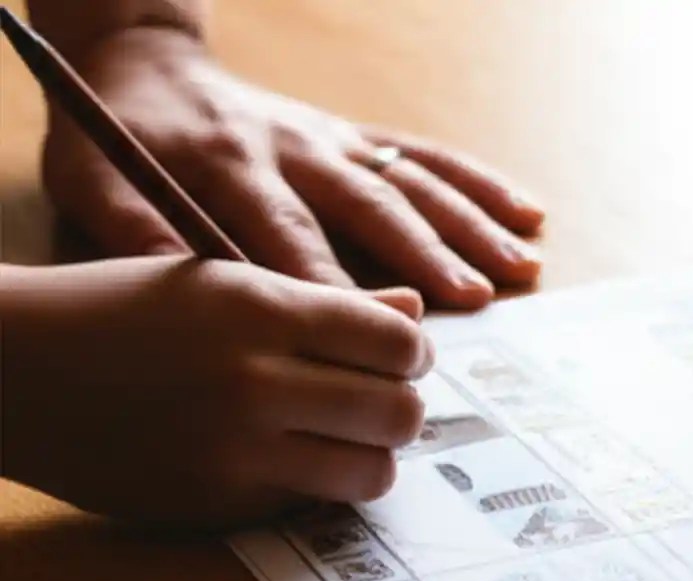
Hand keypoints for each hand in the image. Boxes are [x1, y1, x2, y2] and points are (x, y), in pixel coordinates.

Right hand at [2, 256, 432, 527]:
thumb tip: (414, 314)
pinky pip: (308, 502)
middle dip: (404, 406)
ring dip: (373, 455)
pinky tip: (287, 455)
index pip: (397, 343)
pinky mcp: (213, 504)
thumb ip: (326, 303)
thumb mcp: (220, 281)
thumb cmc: (118, 309)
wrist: (10, 369)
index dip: (413, 351)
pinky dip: (316, 482)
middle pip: (399, 413)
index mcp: (261, 309)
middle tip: (381, 397)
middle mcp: (255, 382)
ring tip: (345, 435)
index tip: (400, 354)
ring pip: (370, 473)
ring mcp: (234, 452)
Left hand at [42, 26, 544, 308]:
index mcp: (228, 165)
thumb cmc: (118, 139)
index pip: (286, 233)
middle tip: (471, 299)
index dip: (332, 284)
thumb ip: (135, 230)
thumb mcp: (90, 180)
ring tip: (519, 268)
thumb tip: (183, 284)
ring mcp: (333, 139)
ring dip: (469, 223)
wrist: (144, 63)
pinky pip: (426, 154)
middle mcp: (294, 148)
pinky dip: (480, 182)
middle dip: (423, 252)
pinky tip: (528, 212)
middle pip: (368, 204)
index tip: (373, 330)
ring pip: (411, 180)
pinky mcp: (355, 134)